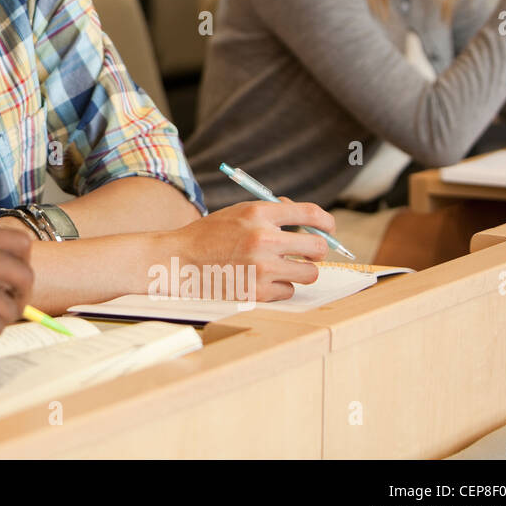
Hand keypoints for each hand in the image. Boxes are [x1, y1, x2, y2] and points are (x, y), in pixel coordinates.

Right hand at [153, 199, 330, 301]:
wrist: (178, 260)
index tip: (328, 228)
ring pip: (308, 274)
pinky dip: (279, 288)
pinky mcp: (257, 291)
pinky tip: (259, 281)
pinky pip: (287, 292)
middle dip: (317, 251)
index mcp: (259, 213)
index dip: (326, 222)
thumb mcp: (237, 213)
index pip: (310, 214)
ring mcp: (262, 267)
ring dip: (298, 272)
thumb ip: (271, 214)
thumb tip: (307, 220)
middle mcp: (264, 238)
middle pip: (317, 248)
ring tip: (279, 269)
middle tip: (309, 254)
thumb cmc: (209, 235)